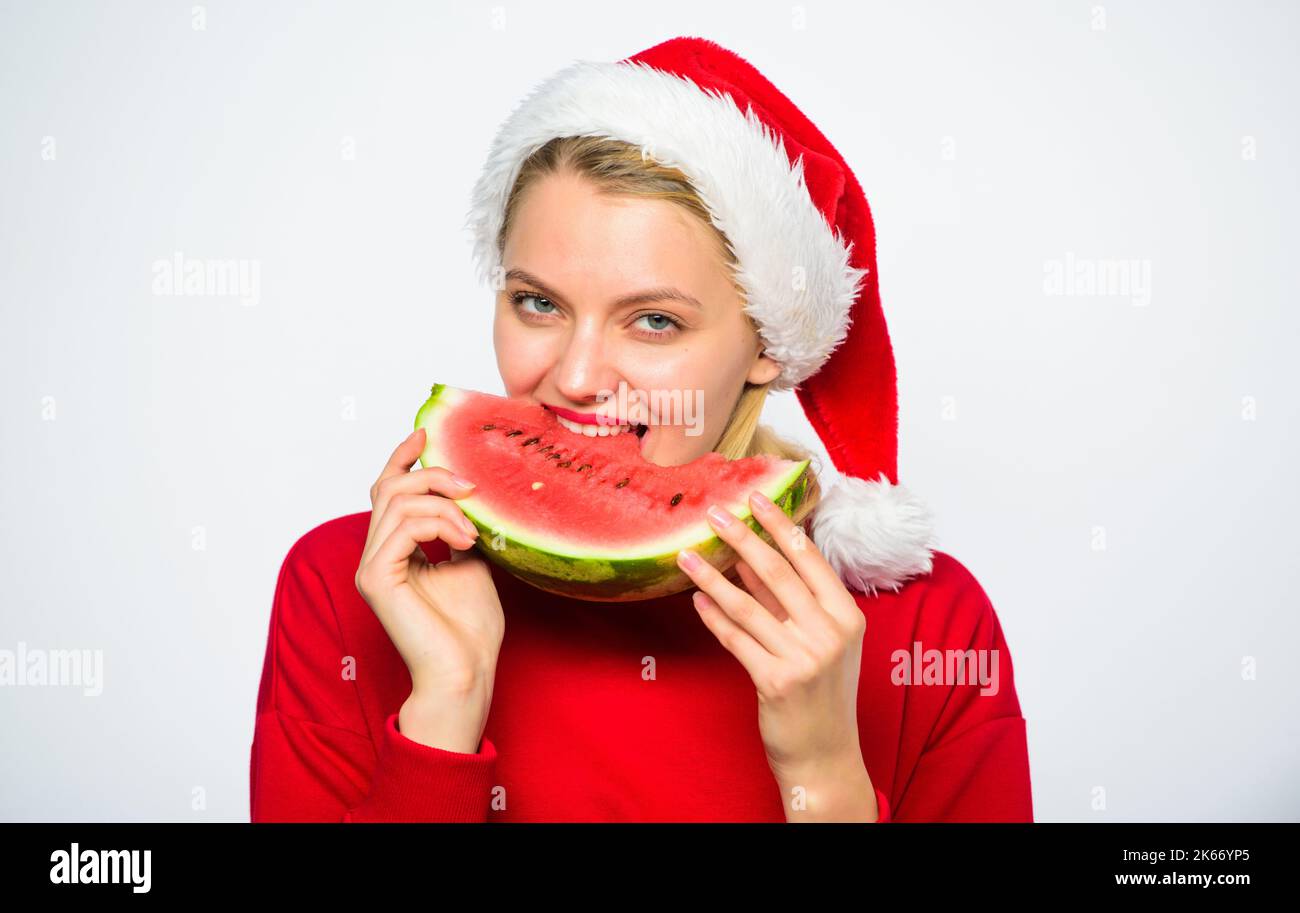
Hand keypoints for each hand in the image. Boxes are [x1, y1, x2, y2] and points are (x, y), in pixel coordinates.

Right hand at [355, 427, 504, 723]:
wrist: (466, 671)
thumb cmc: (470, 628)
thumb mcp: (471, 561)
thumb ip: (458, 527)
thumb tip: (468, 492)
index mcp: (395, 550)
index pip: (388, 491)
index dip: (402, 458)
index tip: (426, 434)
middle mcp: (377, 555)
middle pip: (391, 487)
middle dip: (434, 476)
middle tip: (472, 487)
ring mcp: (372, 566)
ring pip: (398, 502)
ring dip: (444, 506)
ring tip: (473, 532)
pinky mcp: (376, 578)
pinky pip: (402, 527)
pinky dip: (438, 524)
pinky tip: (463, 543)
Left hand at [677, 490, 867, 785]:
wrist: (825, 755)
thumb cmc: (822, 694)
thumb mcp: (823, 643)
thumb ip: (792, 603)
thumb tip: (753, 557)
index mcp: (847, 616)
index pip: (809, 559)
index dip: (780, 525)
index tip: (756, 498)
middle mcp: (830, 633)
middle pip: (777, 573)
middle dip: (742, 538)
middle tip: (714, 513)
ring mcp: (804, 658)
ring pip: (748, 605)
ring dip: (713, 576)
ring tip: (686, 555)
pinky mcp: (776, 681)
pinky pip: (736, 639)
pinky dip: (713, 616)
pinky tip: (695, 599)